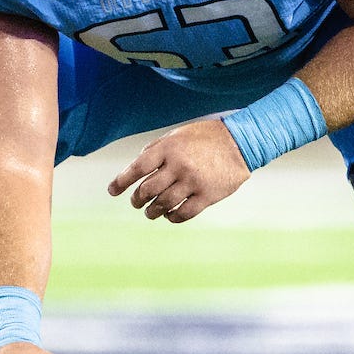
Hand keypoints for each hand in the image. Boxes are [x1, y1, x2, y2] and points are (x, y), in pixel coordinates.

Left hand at [107, 119, 249, 221]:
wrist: (240, 142)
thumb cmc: (204, 138)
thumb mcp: (177, 136)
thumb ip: (156, 150)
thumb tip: (135, 170)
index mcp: (168, 149)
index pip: (137, 168)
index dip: (121, 181)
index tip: (112, 191)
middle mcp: (179, 166)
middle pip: (147, 190)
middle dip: (136, 199)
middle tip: (135, 202)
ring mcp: (193, 182)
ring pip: (163, 204)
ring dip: (152, 212)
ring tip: (150, 213)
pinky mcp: (207, 196)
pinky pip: (183, 213)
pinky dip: (172, 217)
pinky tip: (169, 215)